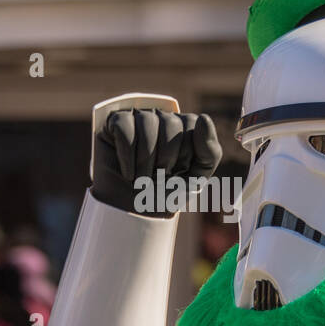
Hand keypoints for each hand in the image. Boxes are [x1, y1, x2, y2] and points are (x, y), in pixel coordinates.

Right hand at [90, 108, 222, 215]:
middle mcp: (163, 115)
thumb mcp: (197, 176)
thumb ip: (209, 150)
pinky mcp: (116, 122)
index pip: (191, 124)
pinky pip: (123, 126)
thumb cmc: (169, 190)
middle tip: (158, 178)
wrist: (135, 209)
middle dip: (165, 158)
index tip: (178, 172)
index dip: (185, 154)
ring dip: (145, 159)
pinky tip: (129, 172)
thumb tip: (204, 118)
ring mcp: (139, 116)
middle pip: (169, 123)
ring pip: (146, 122)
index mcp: (186, 125)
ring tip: (142, 179)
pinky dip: (127, 154)